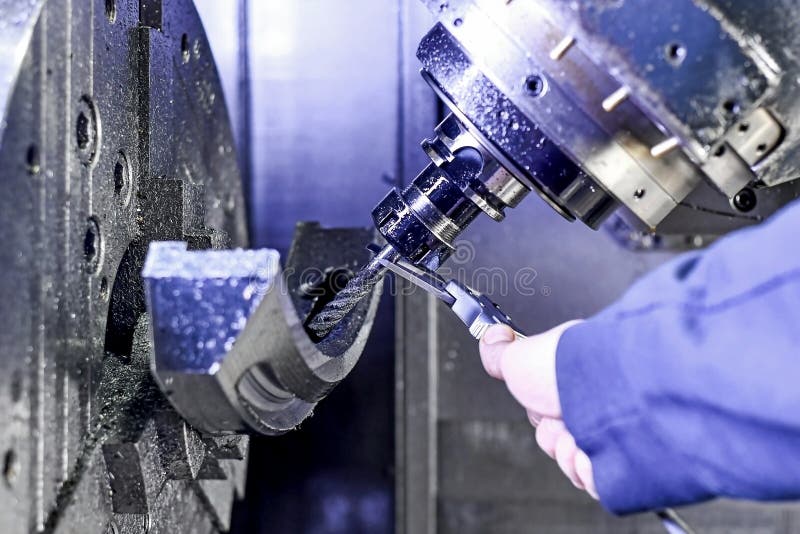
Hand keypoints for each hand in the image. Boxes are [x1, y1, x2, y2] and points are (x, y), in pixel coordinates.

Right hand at [479, 322, 597, 498]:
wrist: (611, 388)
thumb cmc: (573, 369)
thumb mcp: (518, 356)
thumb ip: (499, 353)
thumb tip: (492, 338)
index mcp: (577, 381)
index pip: (546, 408)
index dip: (537, 410)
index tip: (539, 401)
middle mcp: (596, 404)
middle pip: (555, 437)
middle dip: (551, 433)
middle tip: (559, 416)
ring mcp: (612, 431)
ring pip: (571, 460)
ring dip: (565, 451)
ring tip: (576, 433)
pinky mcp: (625, 460)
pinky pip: (593, 478)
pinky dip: (585, 469)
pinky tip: (590, 451)